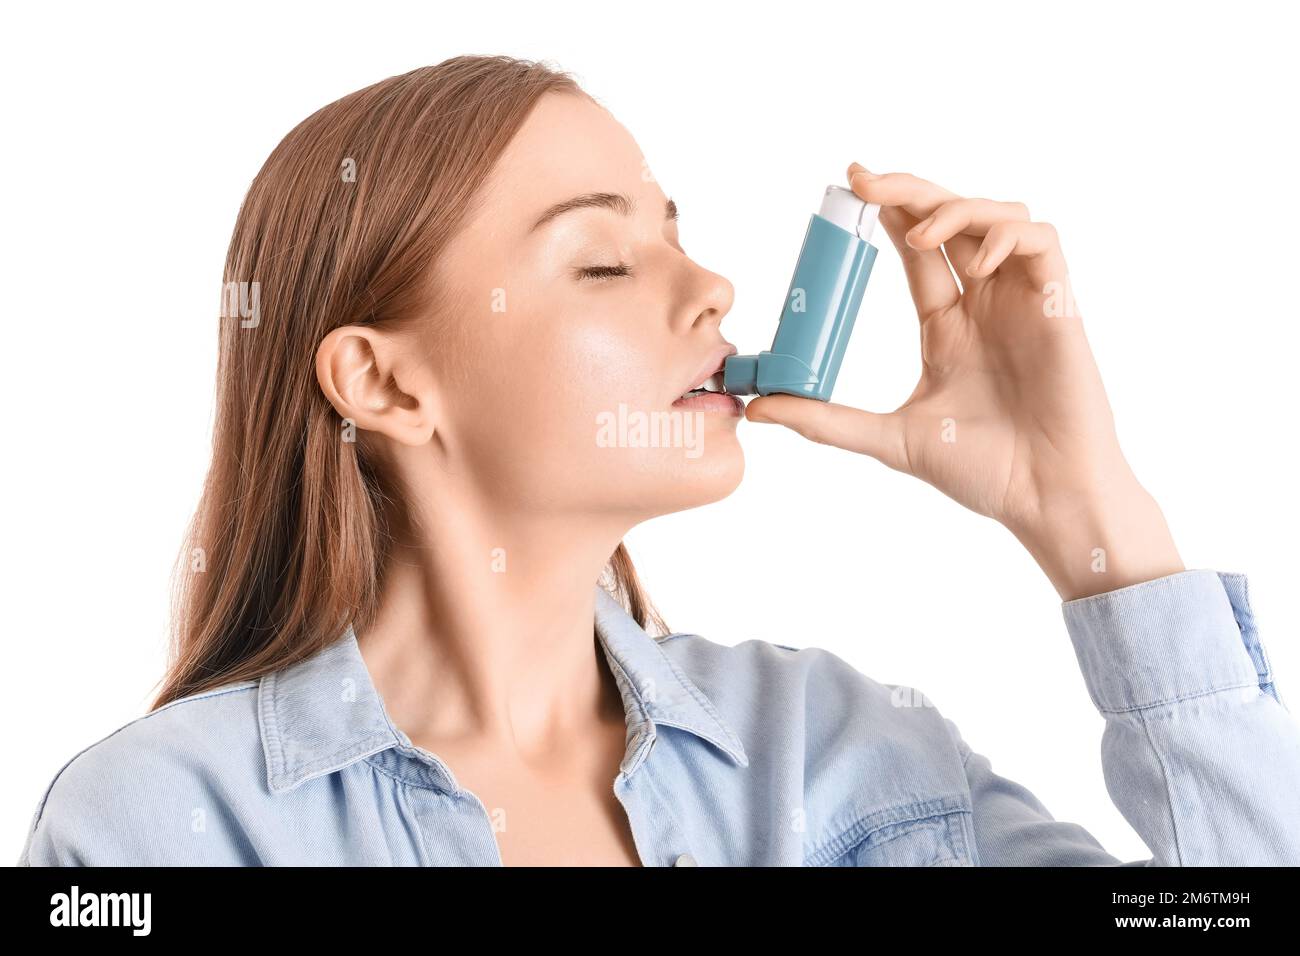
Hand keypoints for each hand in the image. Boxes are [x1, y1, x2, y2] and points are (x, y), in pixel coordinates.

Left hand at [745, 163, 1182, 599]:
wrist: (1044, 499)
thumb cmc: (983, 472)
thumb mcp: (889, 438)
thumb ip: (826, 420)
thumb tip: (758, 408)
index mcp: (948, 326)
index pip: (915, 250)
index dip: (888, 212)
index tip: (846, 187)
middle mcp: (985, 303)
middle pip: (949, 218)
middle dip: (908, 190)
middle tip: (862, 181)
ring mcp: (1022, 301)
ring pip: (997, 216)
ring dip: (956, 208)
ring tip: (920, 234)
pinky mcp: (1059, 304)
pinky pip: (1041, 240)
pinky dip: (1007, 235)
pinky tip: (978, 260)